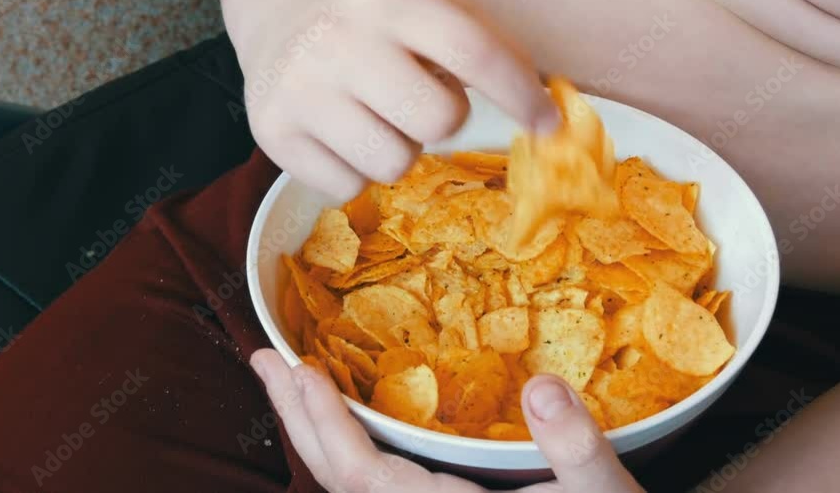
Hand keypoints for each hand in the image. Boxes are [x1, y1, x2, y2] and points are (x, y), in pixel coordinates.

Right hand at [230, 0, 557, 200]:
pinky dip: (355, 171)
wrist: (280, 3)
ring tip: (376, 117)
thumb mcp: (428, 4)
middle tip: (419, 101)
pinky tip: (342, 135)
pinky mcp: (272, 133)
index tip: (546, 122)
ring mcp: (299, 90)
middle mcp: (337, 41)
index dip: (520, 94)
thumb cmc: (373, 15)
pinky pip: (346, 189)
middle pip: (438, 122)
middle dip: (443, 119)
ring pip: (393, 166)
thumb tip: (546, 118)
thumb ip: (487, 48)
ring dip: (399, 150)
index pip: (473, 53)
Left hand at [250, 349, 644, 492]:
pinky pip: (372, 478)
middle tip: (262, 361)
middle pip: (337, 477)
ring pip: (349, 480)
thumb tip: (542, 386)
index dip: (325, 424)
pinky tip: (345, 412)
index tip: (297, 370)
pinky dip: (347, 439)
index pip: (362, 475)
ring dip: (313, 426)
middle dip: (296, 417)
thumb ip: (577, 449)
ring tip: (288, 377)